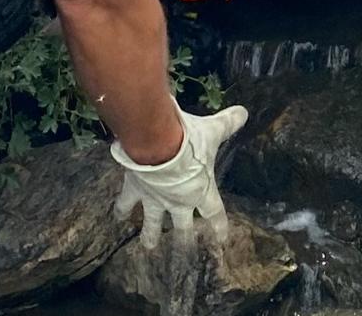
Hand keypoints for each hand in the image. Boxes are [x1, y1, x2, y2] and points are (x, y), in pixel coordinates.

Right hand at [111, 101, 249, 248]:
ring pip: (152, 223)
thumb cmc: (189, 141)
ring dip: (150, 235)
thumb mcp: (213, 131)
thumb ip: (229, 123)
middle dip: (184, 237)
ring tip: (149, 247)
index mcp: (201, 192)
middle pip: (182, 226)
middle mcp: (178, 202)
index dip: (219, 226)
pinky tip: (118, 217)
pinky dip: (121, 209)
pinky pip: (126, 203)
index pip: (214, 213)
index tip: (221, 239)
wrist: (156, 144)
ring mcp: (155, 199)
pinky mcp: (136, 191)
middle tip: (184, 250)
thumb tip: (244, 112)